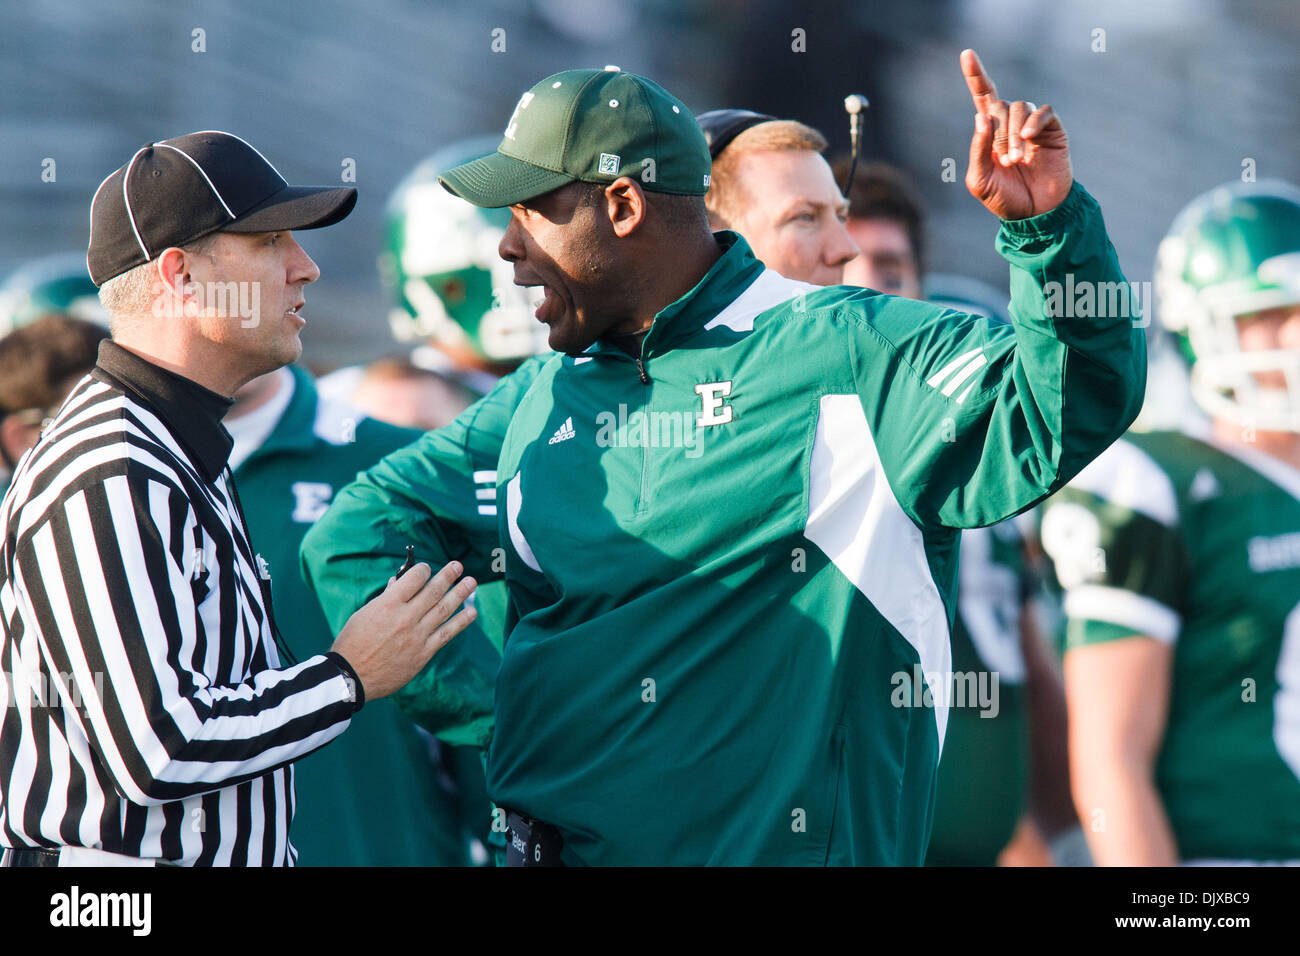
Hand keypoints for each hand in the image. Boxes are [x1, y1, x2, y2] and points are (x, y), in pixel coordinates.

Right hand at [330, 560, 476, 700]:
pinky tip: (472, 612)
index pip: (414, 578)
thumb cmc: (353, 642)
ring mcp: (416, 636)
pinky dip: (461, 622)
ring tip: (471, 582)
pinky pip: (446, 634)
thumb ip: (385, 598)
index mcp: (388, 604)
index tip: (428, 568)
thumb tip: (399, 581)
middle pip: (433, 591)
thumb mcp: (364, 614)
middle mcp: (405, 618)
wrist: (351, 676)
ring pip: (444, 610)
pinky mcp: (423, 653)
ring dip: (460, 594)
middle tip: (458, 566)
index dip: (424, 570)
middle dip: (448, 576)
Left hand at [962, 48, 1071, 219]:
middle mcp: (1010, 124)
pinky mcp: (1052, 130)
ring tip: (1015, 160)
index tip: (966, 54)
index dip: (975, 75)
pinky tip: (1030, 140)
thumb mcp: (980, 180)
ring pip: (1019, 108)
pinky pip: (1043, 112)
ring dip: (1014, 134)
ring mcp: (1032, 125)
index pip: (982, 97)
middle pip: (999, 106)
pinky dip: (1034, 122)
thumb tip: (981, 117)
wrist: (1035, 214)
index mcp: (989, 133)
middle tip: (1005, 161)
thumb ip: (978, 149)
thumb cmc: (1005, 199)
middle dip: (998, 133)